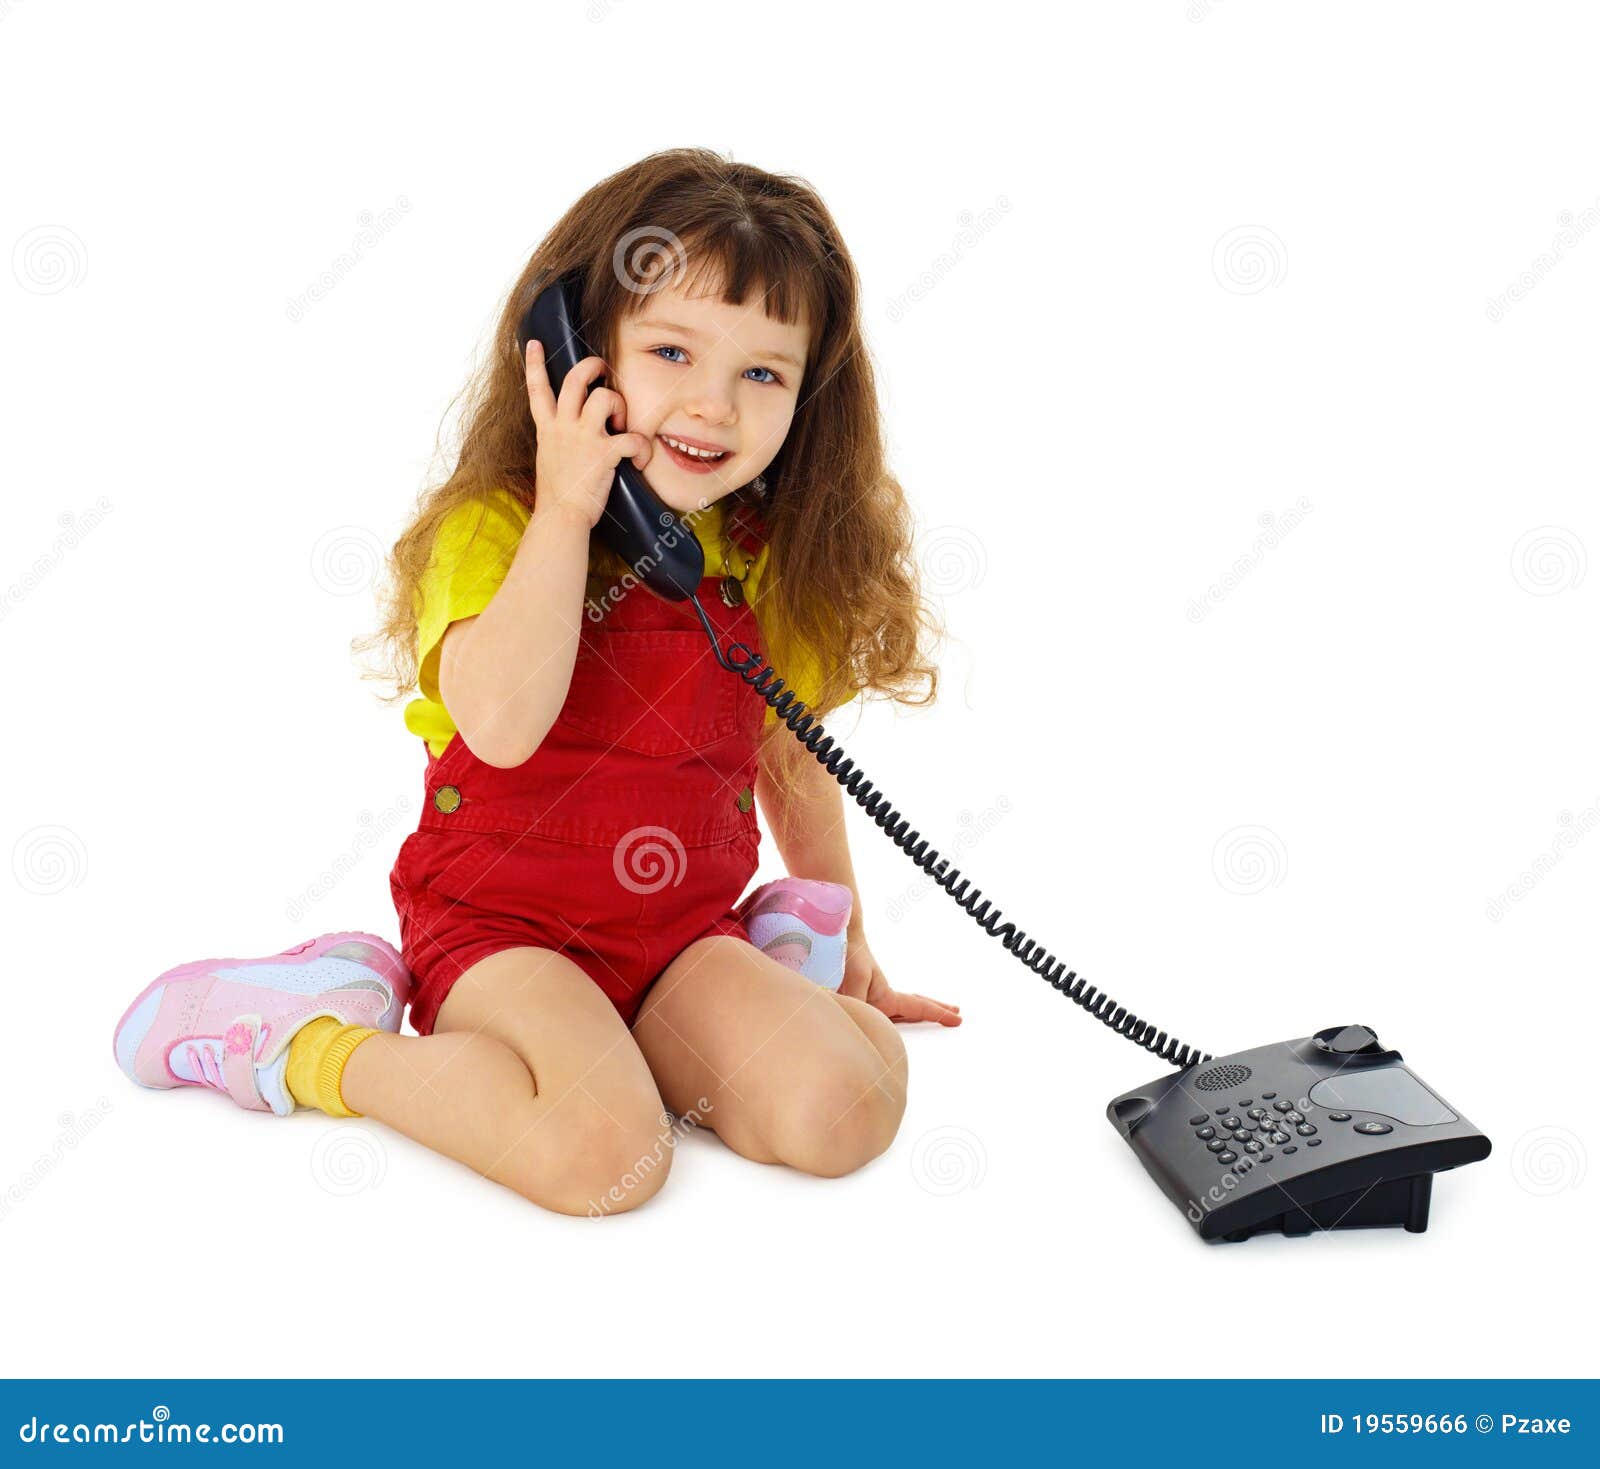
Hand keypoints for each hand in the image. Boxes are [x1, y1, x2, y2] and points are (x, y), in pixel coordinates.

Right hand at [523, 340, 652, 529]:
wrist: (560, 517)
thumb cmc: (557, 495)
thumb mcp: (548, 459)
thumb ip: (557, 440)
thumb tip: (568, 434)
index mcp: (548, 428)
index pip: (537, 389)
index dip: (534, 363)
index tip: (534, 343)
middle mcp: (563, 427)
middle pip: (576, 378)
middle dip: (593, 367)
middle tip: (605, 371)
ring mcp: (583, 438)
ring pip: (604, 397)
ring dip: (619, 405)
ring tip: (621, 424)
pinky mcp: (603, 453)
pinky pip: (632, 438)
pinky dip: (642, 448)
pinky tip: (639, 461)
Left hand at [842, 933, 961, 1025]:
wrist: (836, 935)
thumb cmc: (849, 954)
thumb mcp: (856, 978)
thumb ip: (857, 1003)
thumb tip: (855, 1024)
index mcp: (886, 998)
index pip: (918, 1007)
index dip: (938, 1014)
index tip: (957, 1018)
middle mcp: (881, 1000)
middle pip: (914, 1008)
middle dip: (934, 1010)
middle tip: (956, 1012)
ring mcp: (869, 997)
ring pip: (895, 1013)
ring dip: (911, 1014)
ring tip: (926, 1015)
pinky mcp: (853, 998)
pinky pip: (870, 1014)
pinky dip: (882, 1018)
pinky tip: (879, 1020)